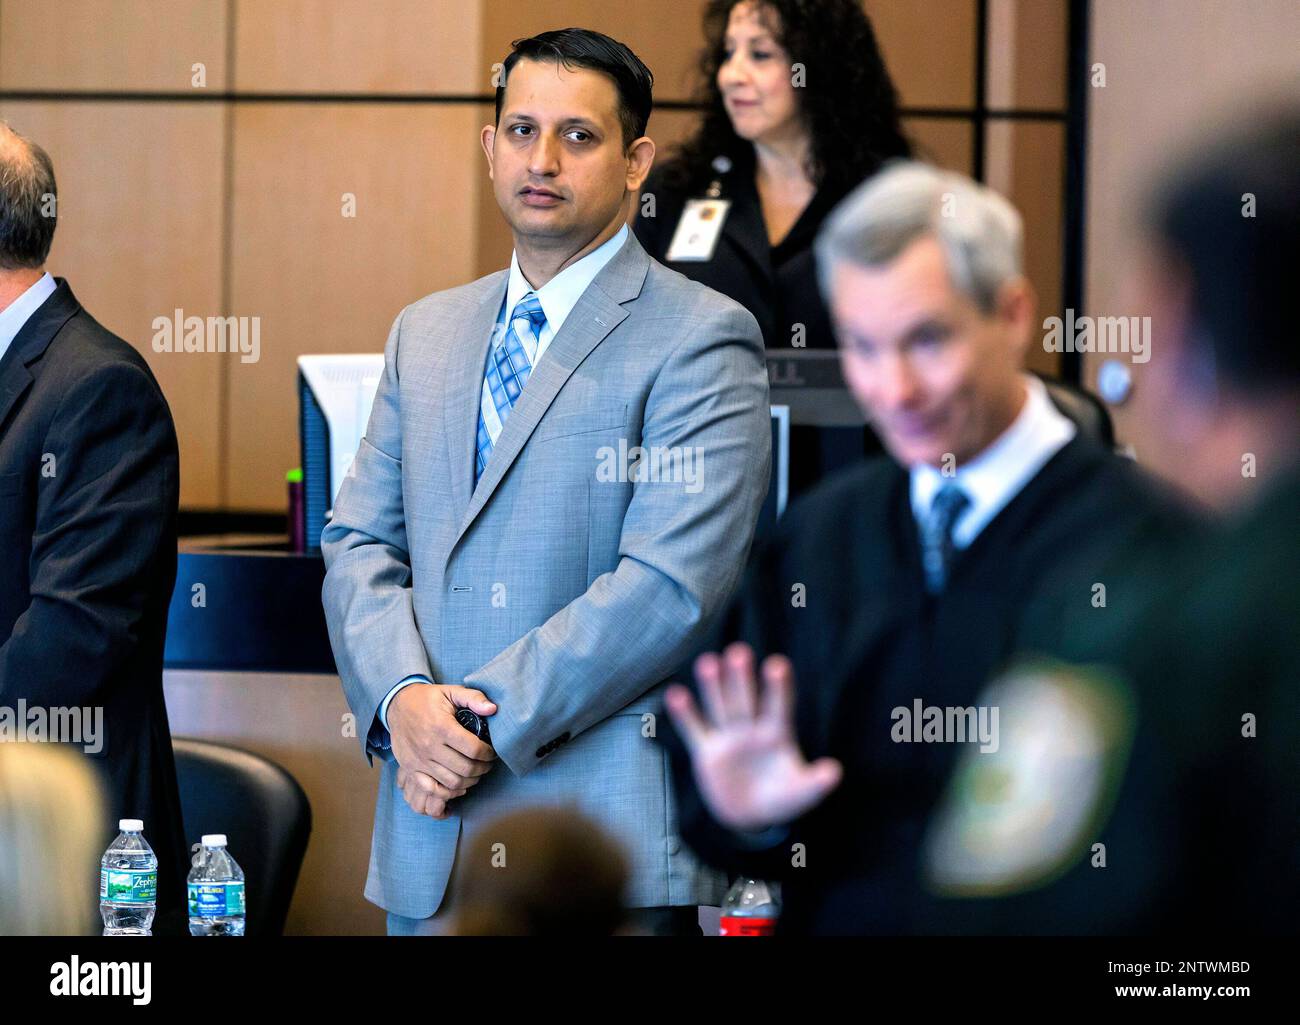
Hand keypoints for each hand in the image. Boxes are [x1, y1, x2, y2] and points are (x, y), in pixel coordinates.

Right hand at [389, 683, 496, 818]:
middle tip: (487, 763)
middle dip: (483, 768)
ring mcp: (419, 760)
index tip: (492, 752)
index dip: (488, 753)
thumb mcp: (451, 691)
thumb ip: (474, 698)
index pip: (474, 749)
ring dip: (470, 781)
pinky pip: (432, 789)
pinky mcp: (411, 769)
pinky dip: (449, 792)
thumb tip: (493, 709)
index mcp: (442, 727)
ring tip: (476, 773)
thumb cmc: (427, 699)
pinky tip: (459, 785)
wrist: (397, 705)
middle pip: (465, 768)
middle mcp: (430, 746)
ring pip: (452, 782)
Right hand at [665, 642, 841, 831]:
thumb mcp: (801, 793)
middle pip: (745, 700)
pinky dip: (684, 714)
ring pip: (719, 707)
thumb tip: (835, 772)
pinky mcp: (706, 752)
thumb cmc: (780, 799)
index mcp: (776, 735)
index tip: (777, 665)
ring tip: (708, 662)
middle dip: (741, 678)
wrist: (750, 817)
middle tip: (739, 653)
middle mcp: (751, 730)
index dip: (778, 688)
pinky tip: (676, 694)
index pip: (779, 707)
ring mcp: (727, 739)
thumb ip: (815, 783)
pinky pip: (694, 729)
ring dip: (713, 686)